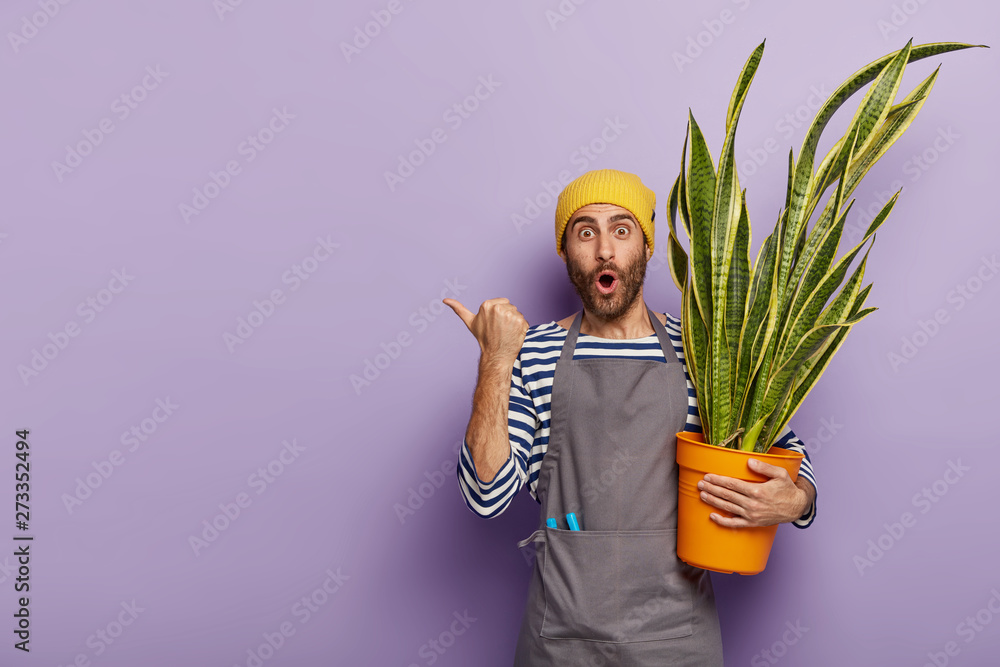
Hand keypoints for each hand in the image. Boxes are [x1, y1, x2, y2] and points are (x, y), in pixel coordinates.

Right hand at [443, 297, 528, 362]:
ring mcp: (511, 315)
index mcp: (487, 304)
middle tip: (500, 329)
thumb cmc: (483, 338)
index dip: (500, 313)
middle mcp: (499, 308)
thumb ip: (459, 309)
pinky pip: (524, 320)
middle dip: (507, 316)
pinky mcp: (521, 322)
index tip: (494, 323)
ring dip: (514, 322)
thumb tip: (444, 300)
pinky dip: (521, 327)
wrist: (495, 354)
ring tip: (506, 331)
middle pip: (510, 307)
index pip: (502, 302)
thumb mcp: (470, 322)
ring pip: (517, 313)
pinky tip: (513, 334)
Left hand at [696, 458, 813, 527]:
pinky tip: (712, 516)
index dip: (718, 480)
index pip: (732, 485)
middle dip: (712, 489)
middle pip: (727, 495)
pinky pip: (734, 524)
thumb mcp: (780, 474)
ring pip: (728, 508)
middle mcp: (752, 504)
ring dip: (713, 501)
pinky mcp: (753, 523)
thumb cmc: (787, 489)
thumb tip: (748, 461)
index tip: (708, 476)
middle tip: (700, 484)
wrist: (797, 508)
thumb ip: (764, 467)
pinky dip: (722, 521)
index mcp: (757, 491)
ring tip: (702, 495)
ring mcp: (751, 515)